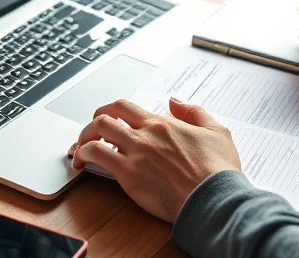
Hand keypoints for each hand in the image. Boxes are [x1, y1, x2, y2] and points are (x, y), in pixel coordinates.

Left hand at [67, 98, 240, 222]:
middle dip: (92, 123)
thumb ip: (194, 112)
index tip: (108, 120)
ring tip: (80, 151)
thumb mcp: (216, 131)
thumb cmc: (218, 170)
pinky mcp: (128, 175)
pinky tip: (81, 165)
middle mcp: (145, 134)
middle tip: (90, 134)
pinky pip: (96, 157)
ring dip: (83, 139)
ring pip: (96, 133)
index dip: (111, 111)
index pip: (126, 107)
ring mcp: (135, 153)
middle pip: (106, 116)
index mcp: (162, 123)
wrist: (214, 197)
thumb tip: (175, 101)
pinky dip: (83, 157)